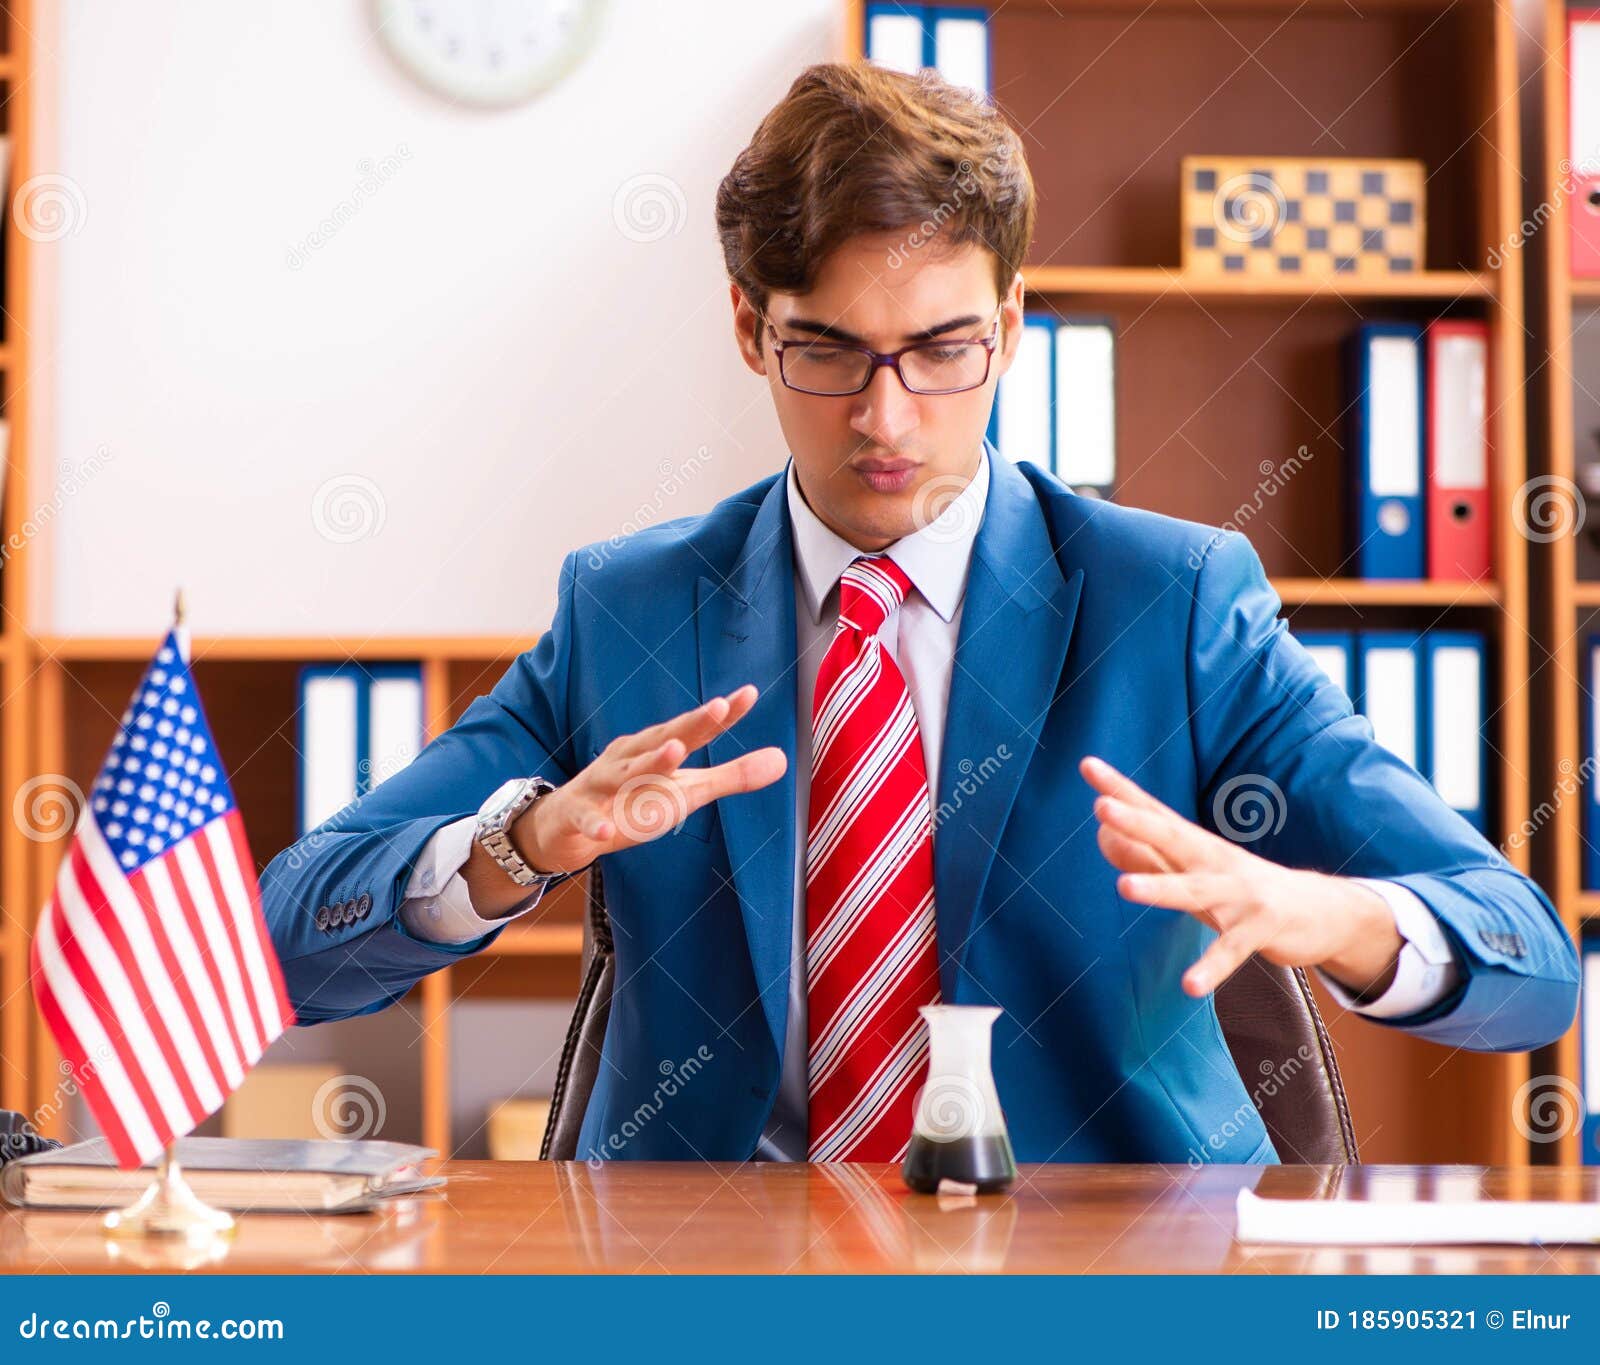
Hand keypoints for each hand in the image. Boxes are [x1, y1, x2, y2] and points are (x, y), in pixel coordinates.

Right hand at [517, 684, 786, 875]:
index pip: (695, 729)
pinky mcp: (577, 814)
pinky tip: (604, 833)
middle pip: (662, 738)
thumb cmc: (632, 801)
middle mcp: (629, 758)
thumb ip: (731, 777)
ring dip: (648, 762)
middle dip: (690, 724)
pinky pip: (586, 818)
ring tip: (675, 752)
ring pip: (623, 771)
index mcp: (657, 749)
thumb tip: (783, 759)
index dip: (722, 714)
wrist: (566, 827)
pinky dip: (594, 824)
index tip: (749, 694)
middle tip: (719, 707)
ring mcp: (600, 785)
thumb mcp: (687, 792)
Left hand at [1080, 756, 1401, 998]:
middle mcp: (1215, 861)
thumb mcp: (1195, 872)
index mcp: (1196, 845)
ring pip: (1195, 890)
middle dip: (1136, 822)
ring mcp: (1239, 893)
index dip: (1121, 790)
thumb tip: (1104, 840)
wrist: (1322, 910)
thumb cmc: (1243, 888)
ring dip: (1159, 887)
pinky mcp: (1260, 929)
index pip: (1154, 812)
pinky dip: (1211, 968)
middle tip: (1101, 807)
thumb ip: (1151, 859)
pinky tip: (1189, 985)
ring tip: (1122, 888)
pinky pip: (1231, 951)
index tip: (1088, 766)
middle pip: (1171, 836)